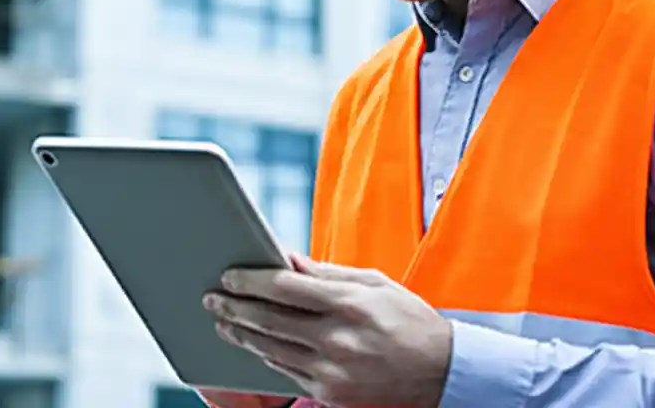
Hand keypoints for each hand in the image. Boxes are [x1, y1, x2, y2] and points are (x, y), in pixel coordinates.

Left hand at [202, 254, 451, 407]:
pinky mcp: (332, 394)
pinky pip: (287, 371)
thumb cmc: (408, 320)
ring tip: (224, 321)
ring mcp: (333, 371)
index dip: (250, 280)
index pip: (284, 288)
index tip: (228, 275)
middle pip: (269, 320)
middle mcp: (338, 338)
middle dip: (234, 307)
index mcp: (349, 304)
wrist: (443, 373)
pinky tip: (255, 343)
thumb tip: (285, 259)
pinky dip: (267, 355)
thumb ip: (327, 273)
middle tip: (212, 298)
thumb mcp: (374, 284)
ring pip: (271, 349)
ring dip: (242, 334)